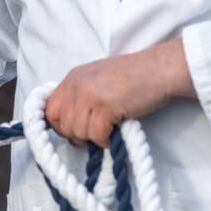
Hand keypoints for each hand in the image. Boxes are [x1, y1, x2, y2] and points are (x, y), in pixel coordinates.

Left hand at [44, 38, 196, 148]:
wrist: (160, 69)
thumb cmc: (135, 77)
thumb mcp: (98, 80)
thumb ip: (80, 96)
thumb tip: (68, 124)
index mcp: (73, 78)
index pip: (49, 109)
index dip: (58, 125)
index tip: (73, 132)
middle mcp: (76, 84)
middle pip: (61, 124)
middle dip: (76, 135)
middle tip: (93, 135)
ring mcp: (90, 94)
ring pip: (78, 132)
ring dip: (93, 138)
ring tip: (107, 131)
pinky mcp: (105, 106)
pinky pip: (96, 135)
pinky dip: (104, 140)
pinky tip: (114, 133)